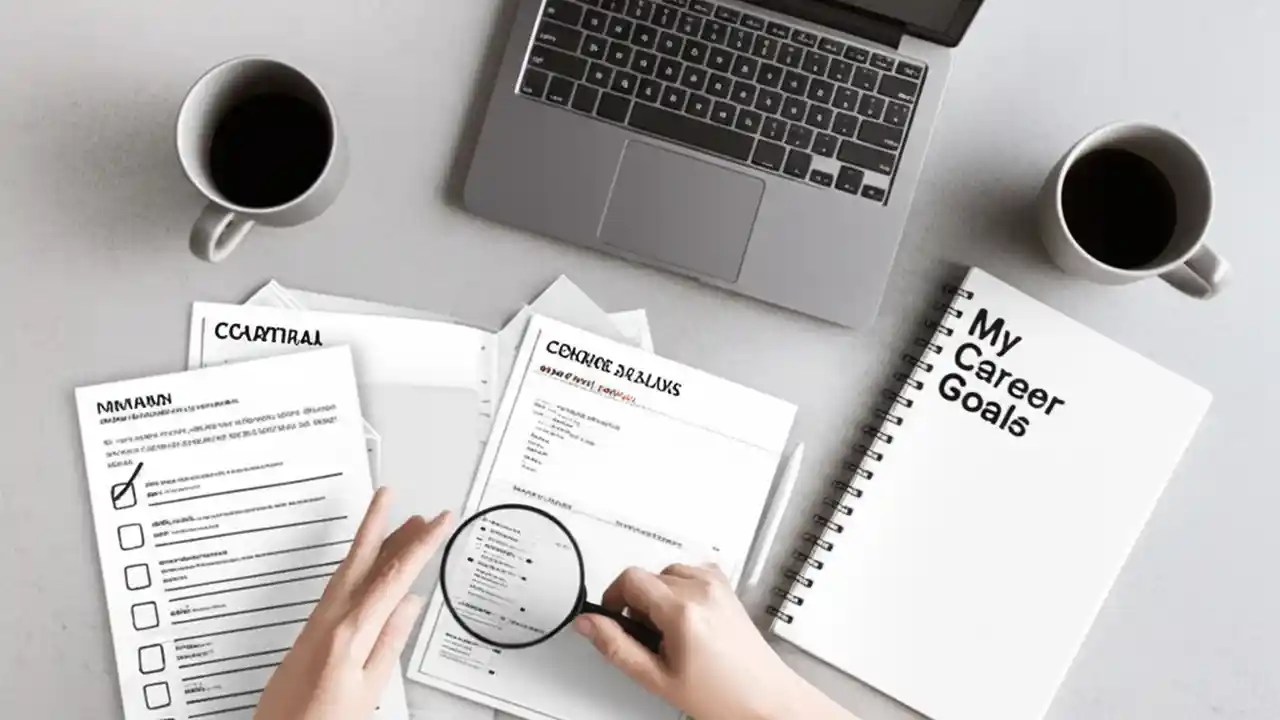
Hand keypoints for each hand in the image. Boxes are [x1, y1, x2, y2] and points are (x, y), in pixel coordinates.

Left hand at [255, 488, 451, 719]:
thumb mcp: (370, 688)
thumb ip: (390, 641)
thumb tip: (408, 606)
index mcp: (350, 632)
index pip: (393, 576)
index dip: (420, 544)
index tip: (437, 521)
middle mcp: (328, 621)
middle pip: (363, 561)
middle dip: (384, 526)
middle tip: (402, 501)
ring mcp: (315, 625)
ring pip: (349, 571)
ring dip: (372, 543)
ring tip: (394, 525)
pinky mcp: (308, 633)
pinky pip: (338, 588)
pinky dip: (358, 568)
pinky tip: (368, 569)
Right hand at [574, 564, 855, 719]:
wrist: (764, 699)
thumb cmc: (721, 695)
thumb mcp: (656, 678)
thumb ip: (616, 646)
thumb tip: (587, 623)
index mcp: (682, 610)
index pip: (631, 579)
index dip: (612, 597)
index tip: (612, 616)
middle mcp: (702, 589)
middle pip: (648, 575)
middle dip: (636, 602)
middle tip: (645, 637)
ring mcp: (717, 586)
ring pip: (667, 572)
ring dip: (658, 595)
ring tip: (666, 631)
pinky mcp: (727, 588)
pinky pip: (691, 572)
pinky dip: (680, 588)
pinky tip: (684, 618)